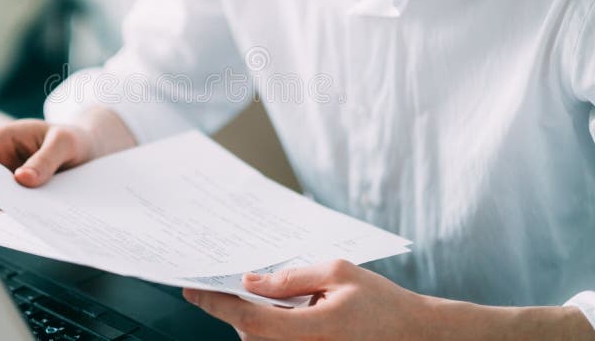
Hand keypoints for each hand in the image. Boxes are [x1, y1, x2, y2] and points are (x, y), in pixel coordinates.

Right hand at [0, 118, 95, 207]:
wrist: (86, 151)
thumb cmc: (71, 138)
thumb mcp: (65, 142)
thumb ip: (46, 158)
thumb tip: (22, 180)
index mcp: (0, 140)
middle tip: (13, 202)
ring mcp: (6, 184)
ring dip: (9, 208)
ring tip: (32, 213)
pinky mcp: (19, 200)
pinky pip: (14, 211)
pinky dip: (24, 215)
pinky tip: (41, 219)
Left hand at [182, 259, 429, 340]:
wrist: (414, 333)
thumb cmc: (380, 301)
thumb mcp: (336, 273)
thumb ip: (290, 278)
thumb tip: (251, 281)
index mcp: (312, 330)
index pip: (251, 320)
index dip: (217, 304)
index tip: (192, 290)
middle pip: (251, 332)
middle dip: (234, 306)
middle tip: (220, 279)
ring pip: (261, 340)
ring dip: (254, 316)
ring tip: (255, 288)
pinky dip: (269, 325)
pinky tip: (276, 305)